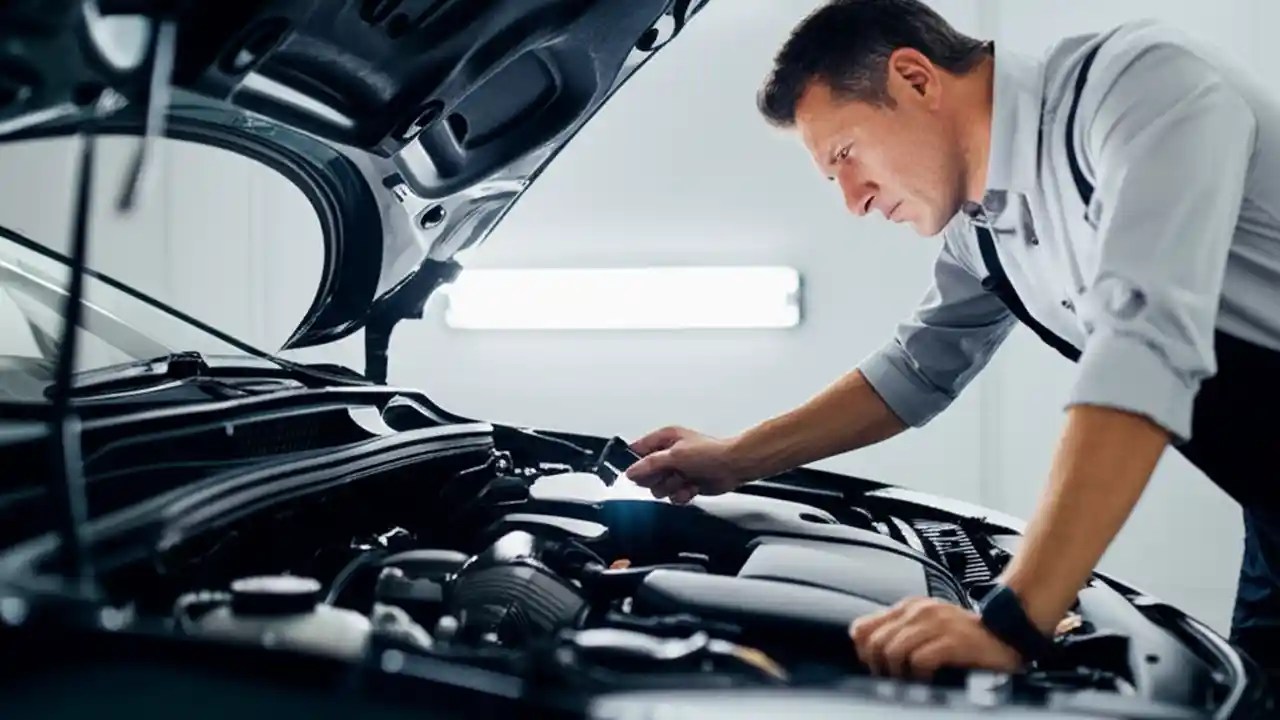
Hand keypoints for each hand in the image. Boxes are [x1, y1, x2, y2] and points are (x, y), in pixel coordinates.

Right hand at [626, 426, 746, 504]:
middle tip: (671, 473)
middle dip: (658, 479)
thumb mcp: (676, 455)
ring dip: (672, 488)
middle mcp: (668, 454)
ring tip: (685, 479)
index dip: (636, 463)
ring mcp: (676, 470)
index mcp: (664, 439)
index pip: (637, 451)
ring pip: (659, 488)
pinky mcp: (684, 484)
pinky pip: (672, 496)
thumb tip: (632, 471)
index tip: (641, 472)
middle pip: (646, 474)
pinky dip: (682, 495)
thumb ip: (650, 464)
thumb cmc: (711, 453)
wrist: (733, 467)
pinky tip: (691, 487)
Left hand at [849, 598, 1021, 679]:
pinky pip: (920, 660)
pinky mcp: (953, 640)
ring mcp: (936, 624)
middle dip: (880, 668)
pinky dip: (920, 676)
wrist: (1007, 635)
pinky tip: (930, 679)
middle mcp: (918, 610)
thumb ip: (898, 634)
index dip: (864, 653)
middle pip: (874, 643)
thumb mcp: (925, 629)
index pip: (861, 628)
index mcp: (908, 607)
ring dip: (899, 673)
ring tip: (913, 681)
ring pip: (893, 651)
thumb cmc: (966, 639)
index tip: (877, 668)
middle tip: (896, 680)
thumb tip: (866, 651)